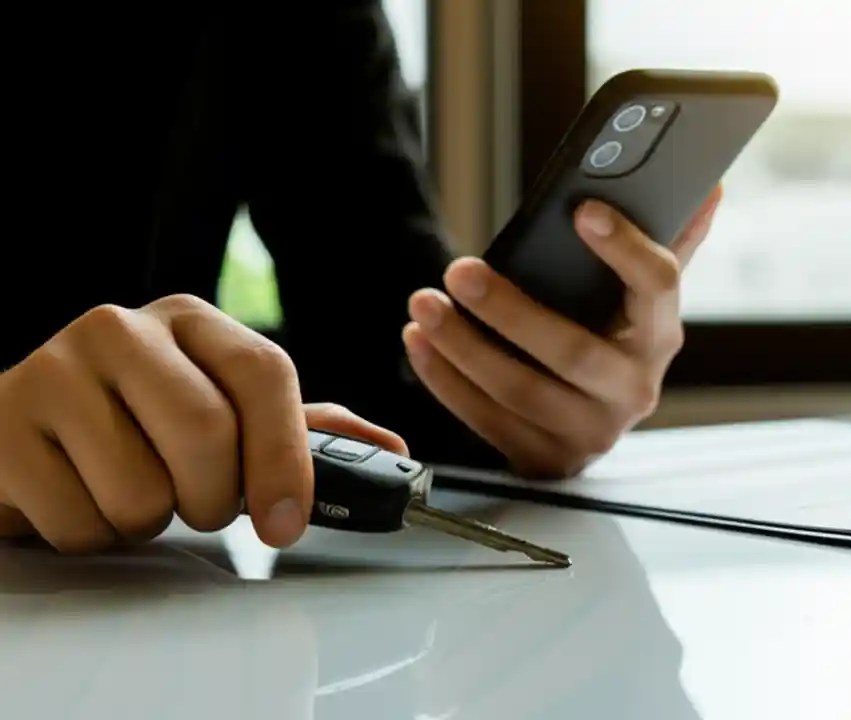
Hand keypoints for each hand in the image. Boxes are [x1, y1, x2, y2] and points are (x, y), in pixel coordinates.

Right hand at [0, 294, 405, 552]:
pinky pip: (79, 521)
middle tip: (194, 501)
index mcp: (191, 324)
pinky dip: (92, 535)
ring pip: (142, 490)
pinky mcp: (2, 429)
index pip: (264, 374)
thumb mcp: (226, 417)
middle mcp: (120, 329)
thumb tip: (392, 452)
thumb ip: (304, 433)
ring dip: (148, 520)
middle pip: (207, 434)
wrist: (27, 437)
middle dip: (212, 498)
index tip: (289, 522)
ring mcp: (52, 372)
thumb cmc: (140, 428)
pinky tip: (78, 497)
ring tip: (129, 489)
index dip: (286, 457)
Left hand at [403, 184, 723, 477]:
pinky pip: (489, 421)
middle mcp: (633, 389)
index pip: (658, 287)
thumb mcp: (642, 297)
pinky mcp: (547, 458)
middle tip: (460, 272)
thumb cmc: (613, 340)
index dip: (624, 249)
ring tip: (426, 305)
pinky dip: (447, 382)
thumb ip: (670, 241)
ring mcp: (591, 431)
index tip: (582, 211)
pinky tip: (420, 343)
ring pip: (522, 391)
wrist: (592, 422)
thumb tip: (707, 188)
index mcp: (660, 335)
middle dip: (511, 311)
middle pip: (574, 351)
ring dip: (466, 348)